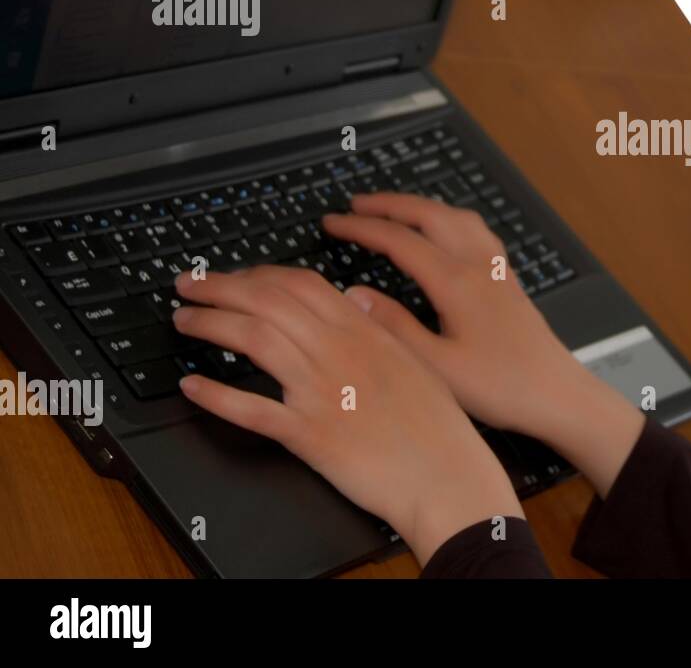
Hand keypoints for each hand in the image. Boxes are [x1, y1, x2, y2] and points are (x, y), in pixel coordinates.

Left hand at [171, 264, 523, 565]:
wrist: (447, 476)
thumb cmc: (439, 426)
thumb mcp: (417, 360)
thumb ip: (383, 325)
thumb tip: (353, 298)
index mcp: (365, 332)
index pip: (300, 284)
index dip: (258, 274)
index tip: (234, 276)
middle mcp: (339, 353)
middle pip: (267, 302)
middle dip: (219, 287)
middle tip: (189, 285)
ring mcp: (321, 392)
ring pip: (253, 341)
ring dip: (210, 325)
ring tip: (184, 320)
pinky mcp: (309, 435)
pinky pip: (252, 410)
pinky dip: (217, 395)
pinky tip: (192, 386)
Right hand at [321, 193, 601, 436]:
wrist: (557, 394)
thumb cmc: (501, 387)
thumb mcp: (437, 368)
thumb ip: (393, 328)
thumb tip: (355, 295)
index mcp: (457, 283)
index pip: (399, 239)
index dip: (361, 228)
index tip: (332, 222)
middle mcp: (479, 265)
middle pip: (430, 214)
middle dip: (389, 204)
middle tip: (355, 205)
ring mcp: (497, 269)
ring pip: (456, 216)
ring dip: (420, 206)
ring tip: (393, 210)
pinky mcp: (509, 279)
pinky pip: (475, 230)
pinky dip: (448, 219)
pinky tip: (444, 232)